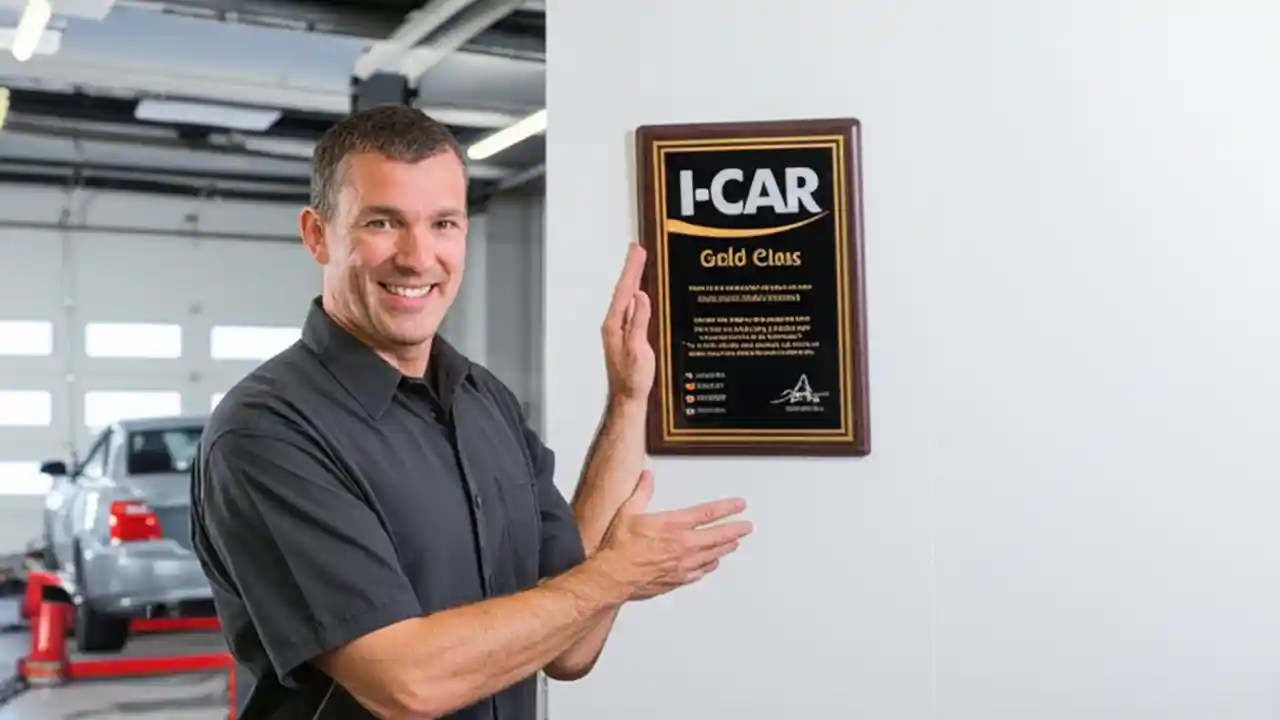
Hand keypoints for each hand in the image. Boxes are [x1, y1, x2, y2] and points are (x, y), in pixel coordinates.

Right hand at [597, 471, 751, 600]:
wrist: (613, 577)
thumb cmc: (619, 548)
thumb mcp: (627, 512)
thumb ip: (641, 492)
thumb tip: (647, 477)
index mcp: (673, 524)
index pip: (708, 513)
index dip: (727, 508)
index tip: (739, 505)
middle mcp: (682, 544)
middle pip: (718, 535)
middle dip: (735, 529)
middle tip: (747, 526)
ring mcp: (682, 564)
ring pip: (713, 555)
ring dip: (726, 547)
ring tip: (734, 543)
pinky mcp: (677, 579)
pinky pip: (700, 572)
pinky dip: (709, 566)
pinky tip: (712, 564)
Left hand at [602, 243, 654, 405]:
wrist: (627, 398)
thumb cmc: (632, 379)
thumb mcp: (638, 349)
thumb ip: (638, 322)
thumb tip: (640, 296)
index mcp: (615, 325)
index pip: (625, 290)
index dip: (632, 269)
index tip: (638, 251)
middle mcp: (614, 324)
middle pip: (624, 290)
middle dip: (632, 268)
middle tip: (638, 249)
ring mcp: (619, 329)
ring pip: (627, 297)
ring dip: (633, 278)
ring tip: (639, 262)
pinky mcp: (625, 335)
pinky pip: (631, 308)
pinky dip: (636, 294)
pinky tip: (640, 292)